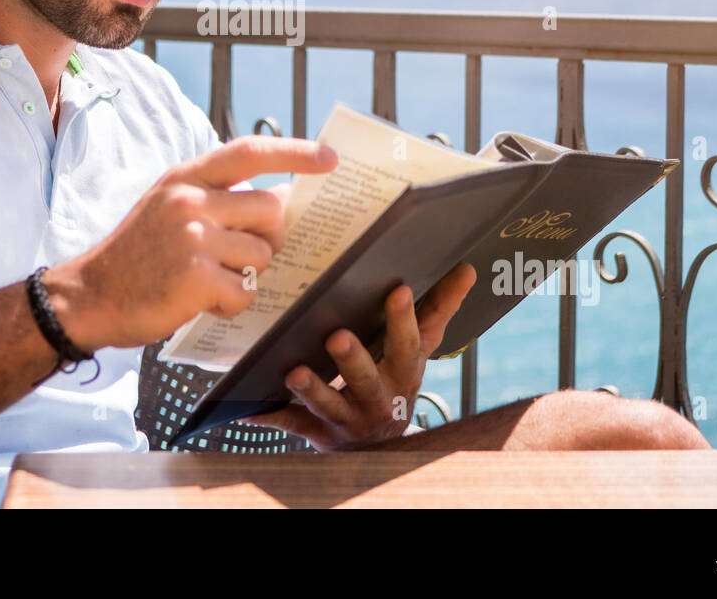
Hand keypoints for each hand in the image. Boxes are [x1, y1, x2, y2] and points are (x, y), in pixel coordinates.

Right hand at [43, 136, 336, 350]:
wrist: (88, 296)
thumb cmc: (138, 255)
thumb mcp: (168, 206)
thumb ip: (216, 198)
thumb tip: (281, 202)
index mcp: (185, 177)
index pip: (250, 152)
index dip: (295, 152)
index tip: (331, 158)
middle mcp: (190, 200)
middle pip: (270, 210)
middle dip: (270, 238)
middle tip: (245, 255)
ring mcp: (192, 238)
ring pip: (261, 255)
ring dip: (246, 275)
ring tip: (209, 281)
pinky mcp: (195, 278)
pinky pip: (244, 292)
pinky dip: (231, 304)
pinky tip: (202, 301)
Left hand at [240, 262, 476, 450]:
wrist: (378, 448)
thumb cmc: (394, 381)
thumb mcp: (419, 350)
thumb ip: (439, 310)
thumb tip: (468, 269)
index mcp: (404, 374)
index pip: (409, 345)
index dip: (404, 320)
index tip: (398, 289)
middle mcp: (378, 399)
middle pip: (367, 379)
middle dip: (354, 360)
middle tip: (337, 336)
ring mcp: (347, 419)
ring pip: (329, 405)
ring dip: (313, 389)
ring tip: (294, 373)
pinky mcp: (316, 432)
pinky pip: (291, 425)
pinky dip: (269, 417)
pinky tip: (247, 408)